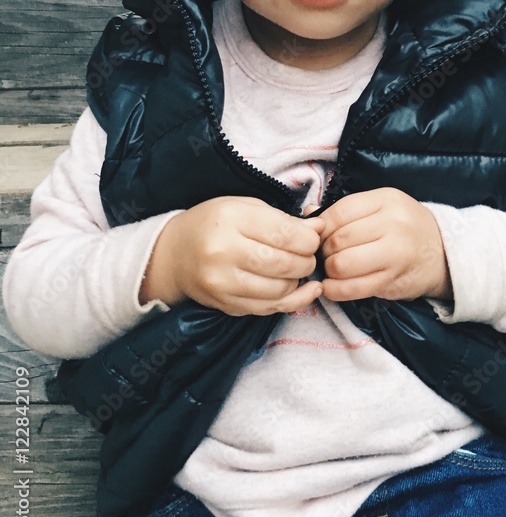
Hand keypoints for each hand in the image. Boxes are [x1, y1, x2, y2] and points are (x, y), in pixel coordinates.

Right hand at [140, 196, 324, 315]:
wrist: (175, 254)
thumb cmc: (214, 224)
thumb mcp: (245, 207)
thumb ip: (283, 219)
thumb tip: (319, 229)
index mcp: (230, 219)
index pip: (285, 234)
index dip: (309, 239)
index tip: (313, 239)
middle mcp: (223, 252)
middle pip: (284, 264)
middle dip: (307, 260)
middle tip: (308, 254)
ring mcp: (223, 283)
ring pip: (280, 289)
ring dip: (299, 280)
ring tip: (297, 267)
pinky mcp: (226, 304)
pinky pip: (269, 308)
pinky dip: (293, 300)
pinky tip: (305, 290)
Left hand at [303, 187, 451, 302]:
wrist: (444, 254)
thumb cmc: (406, 228)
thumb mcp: (382, 208)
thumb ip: (347, 211)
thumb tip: (308, 216)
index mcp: (386, 200)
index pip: (339, 212)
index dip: (322, 226)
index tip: (319, 234)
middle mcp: (392, 225)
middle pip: (338, 239)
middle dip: (324, 250)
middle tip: (326, 253)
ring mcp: (394, 255)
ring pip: (342, 264)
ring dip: (329, 270)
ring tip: (333, 268)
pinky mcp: (392, 281)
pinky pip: (352, 288)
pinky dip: (335, 289)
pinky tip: (332, 285)